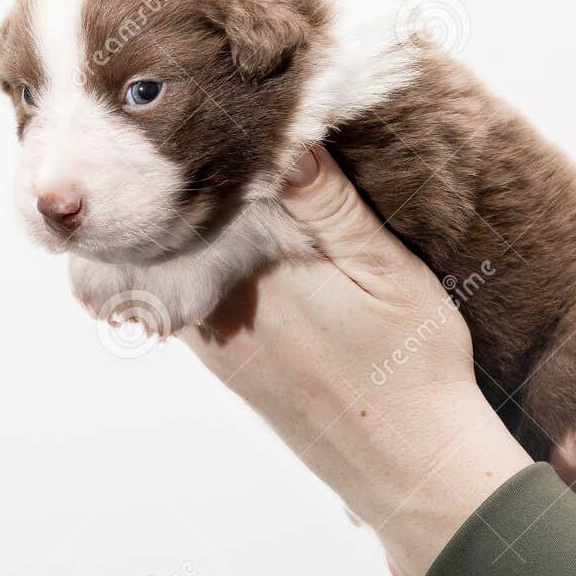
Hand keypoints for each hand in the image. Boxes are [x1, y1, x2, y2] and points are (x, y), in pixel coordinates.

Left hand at [179, 145, 532, 575]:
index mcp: (252, 268)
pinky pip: (178, 300)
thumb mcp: (386, 268)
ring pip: (165, 264)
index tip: (205, 111)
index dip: (196, 144)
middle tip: (186, 130)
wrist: (409, 464)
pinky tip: (223, 243)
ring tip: (204, 177)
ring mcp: (211, 338)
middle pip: (166, 226)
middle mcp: (215, 303)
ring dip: (180, 225)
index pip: (197, 191)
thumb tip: (286, 137)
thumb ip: (330, 203)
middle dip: (173, 181)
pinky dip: (188, 265)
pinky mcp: (223, 362)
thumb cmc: (411, 363)